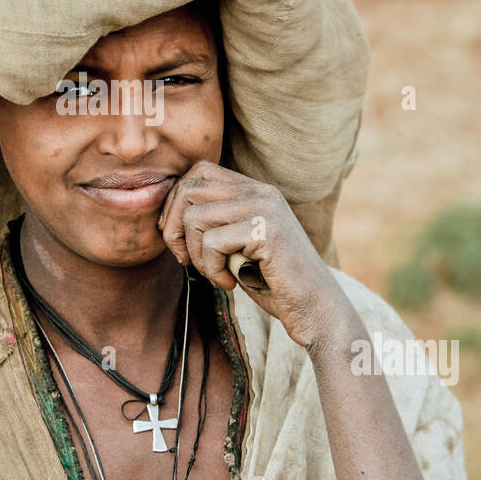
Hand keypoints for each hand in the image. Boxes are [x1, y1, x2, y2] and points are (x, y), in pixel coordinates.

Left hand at [156, 160, 358, 350]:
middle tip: (185, 260)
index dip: (176, 203)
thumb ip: (214, 222)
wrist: (315, 308)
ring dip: (194, 254)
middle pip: (189, 189)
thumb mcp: (238, 244)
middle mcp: (260, 191)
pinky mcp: (265, 230)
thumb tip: (165, 217)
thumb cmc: (272, 281)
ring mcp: (264, 207)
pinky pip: (211, 241)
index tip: (176, 237)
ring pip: (194, 217)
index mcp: (254, 189)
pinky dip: (211, 268)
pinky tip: (229, 283)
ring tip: (214, 274)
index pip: (199, 171)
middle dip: (174, 229)